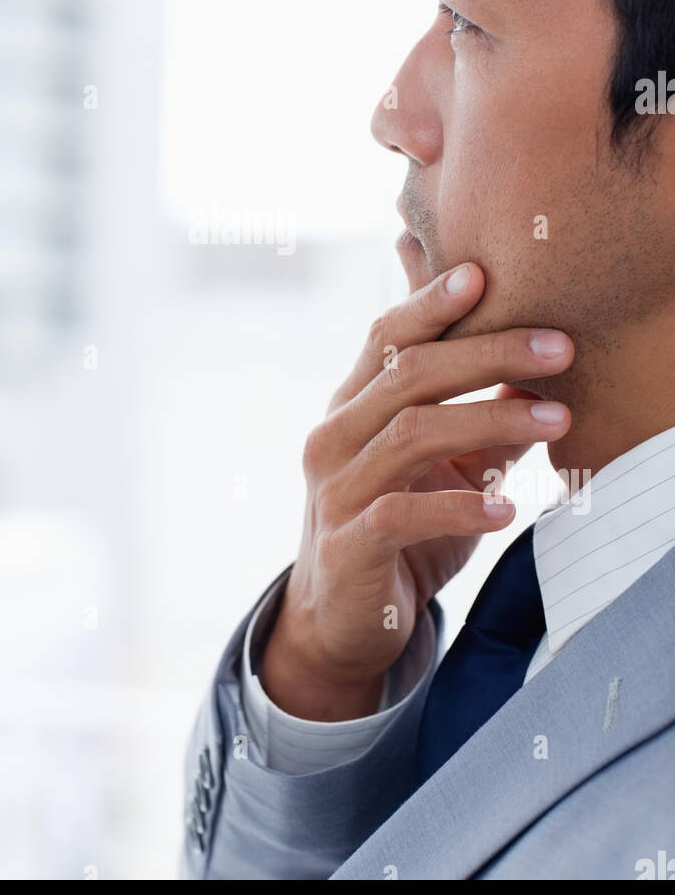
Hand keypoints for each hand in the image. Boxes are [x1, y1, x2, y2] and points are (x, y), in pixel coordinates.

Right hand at [259, 262, 573, 718]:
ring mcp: (335, 490)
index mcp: (352, 405)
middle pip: (409, 374)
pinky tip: (508, 509)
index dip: (430, 302)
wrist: (342, 619)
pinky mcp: (347, 545)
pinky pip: (403, 514)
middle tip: (561, 348)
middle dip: (490, 353)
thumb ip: (472, 408)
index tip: (485, 275)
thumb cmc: (398, 526)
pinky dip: (460, 507)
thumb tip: (537, 359)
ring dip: (491, 421)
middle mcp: (334, 436)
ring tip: (557, 420)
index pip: (386, 336)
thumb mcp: (439, 461)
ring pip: (411, 434)